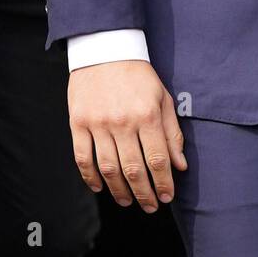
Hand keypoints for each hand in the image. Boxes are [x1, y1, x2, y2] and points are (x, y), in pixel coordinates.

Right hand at [68, 60, 186, 210]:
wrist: (105, 50)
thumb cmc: (138, 76)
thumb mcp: (163, 98)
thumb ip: (172, 132)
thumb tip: (179, 165)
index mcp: (147, 115)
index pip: (158, 159)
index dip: (164, 183)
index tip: (167, 196)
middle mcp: (123, 122)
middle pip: (134, 169)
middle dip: (145, 193)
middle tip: (151, 206)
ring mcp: (98, 124)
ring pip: (109, 168)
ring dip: (120, 190)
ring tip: (128, 201)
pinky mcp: (78, 123)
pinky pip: (83, 158)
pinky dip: (91, 177)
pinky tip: (100, 187)